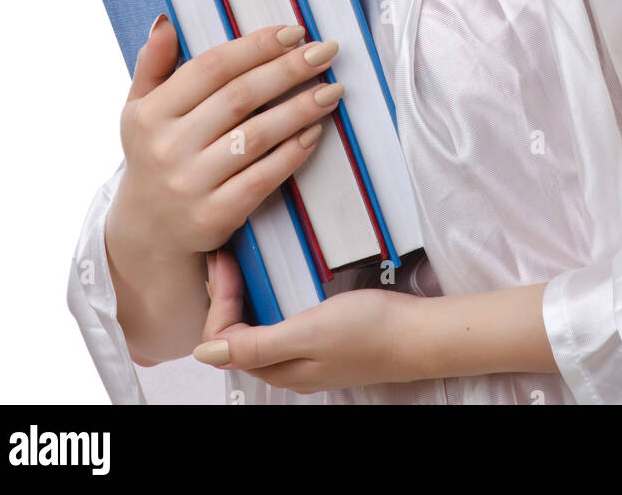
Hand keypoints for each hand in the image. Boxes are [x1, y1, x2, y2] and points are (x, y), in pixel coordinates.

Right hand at [107, 17, 344, 261]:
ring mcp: (191, 184)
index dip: (255, 46)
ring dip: (300, 109)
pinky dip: (292, 154)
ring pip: (256, 136)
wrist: (148, 229)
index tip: (295, 32)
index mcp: (151, 113)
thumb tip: (166, 22)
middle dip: (288, 70)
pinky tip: (315, 132)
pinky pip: (262, 179)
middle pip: (240, 97)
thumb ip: (152, 64)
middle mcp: (168, 147)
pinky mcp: (214, 216)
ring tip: (332, 90)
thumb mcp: (138, 107)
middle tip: (325, 52)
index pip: (211, 68)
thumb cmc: (153, 153)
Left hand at [196, 245, 426, 393]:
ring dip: (243, 293)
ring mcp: (302, 352)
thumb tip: (204, 354)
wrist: (416, 333)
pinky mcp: (317, 338)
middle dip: (225, 293)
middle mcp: (285, 365)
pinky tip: (272, 277)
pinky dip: (265, 295)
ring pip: (254, 324)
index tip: (225, 260)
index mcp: (277, 368)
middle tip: (226, 254)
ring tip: (242, 260)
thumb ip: (257, 344)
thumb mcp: (308, 333)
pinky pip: (277, 319)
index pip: (223, 339)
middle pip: (235, 332)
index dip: (219, 298)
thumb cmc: (369, 332)